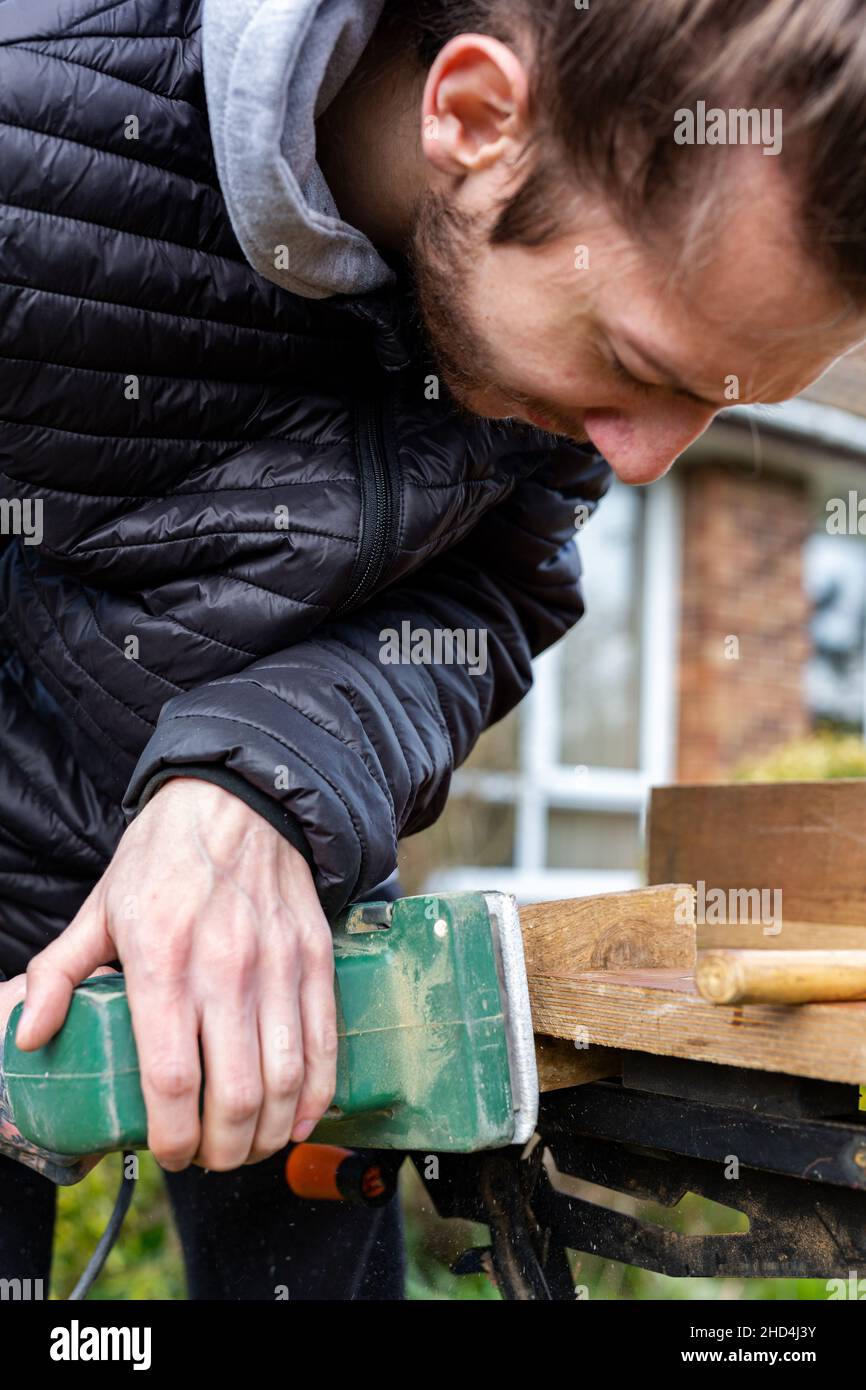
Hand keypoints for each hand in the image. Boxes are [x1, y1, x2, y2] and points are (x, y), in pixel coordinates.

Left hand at [15, 778, 337, 1171]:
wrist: (239, 799)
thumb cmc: (163, 857)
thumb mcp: (98, 908)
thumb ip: (58, 973)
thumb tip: (29, 1036)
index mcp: (162, 960)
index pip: (170, 1077)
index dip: (172, 1135)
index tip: (168, 1153)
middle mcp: (226, 968)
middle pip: (234, 1094)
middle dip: (222, 1149)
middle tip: (207, 1159)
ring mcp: (279, 965)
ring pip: (284, 1079)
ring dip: (268, 1132)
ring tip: (246, 1145)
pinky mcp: (316, 959)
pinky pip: (324, 1043)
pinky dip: (315, 1096)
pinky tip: (296, 1119)